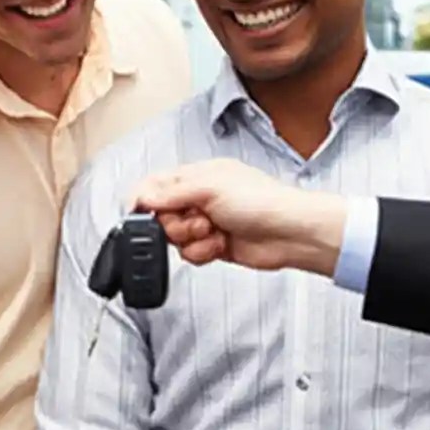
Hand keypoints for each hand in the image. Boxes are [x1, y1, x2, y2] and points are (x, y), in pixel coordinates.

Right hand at [131, 158, 349, 275]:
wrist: (290, 234)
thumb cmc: (262, 201)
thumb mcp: (209, 187)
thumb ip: (170, 193)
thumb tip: (141, 197)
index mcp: (198, 176)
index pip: (156, 184)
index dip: (144, 199)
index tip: (139, 213)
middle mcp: (200, 198)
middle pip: (162, 216)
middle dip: (177, 223)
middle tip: (198, 219)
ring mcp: (207, 223)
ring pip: (175, 238)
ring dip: (192, 239)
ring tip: (214, 231)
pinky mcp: (214, 246)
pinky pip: (190, 254)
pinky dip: (202, 252)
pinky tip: (220, 245)